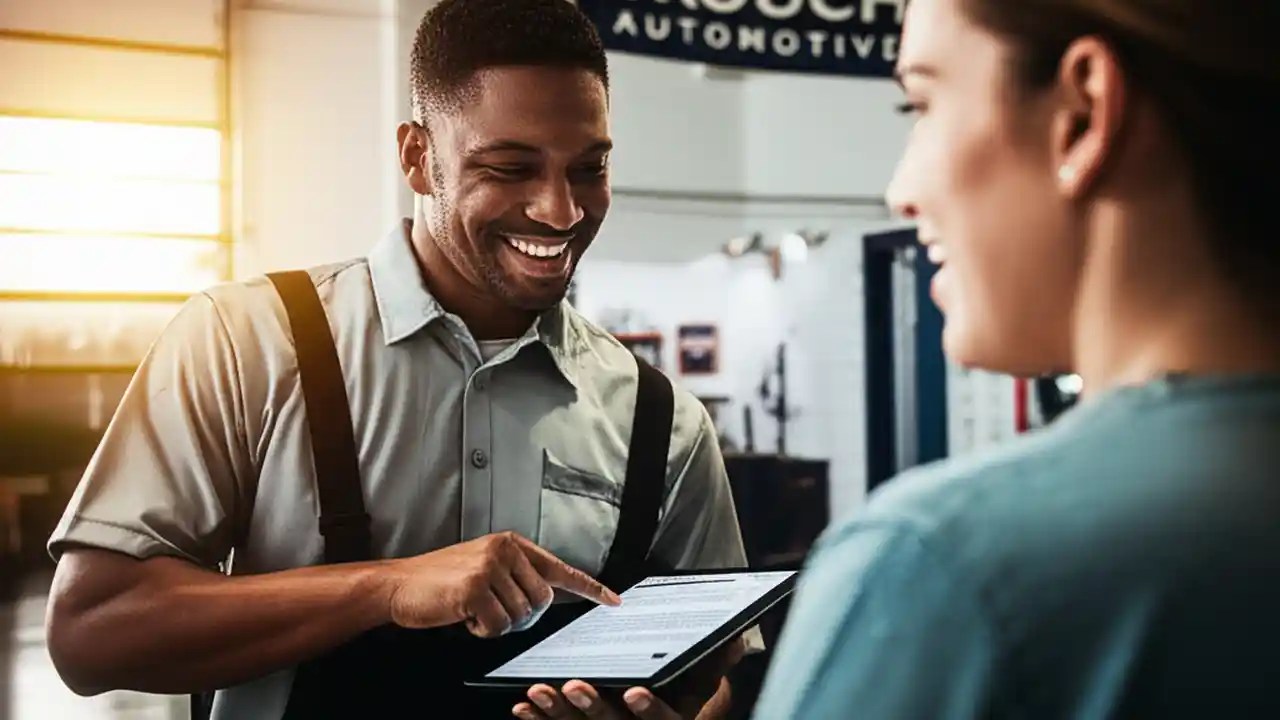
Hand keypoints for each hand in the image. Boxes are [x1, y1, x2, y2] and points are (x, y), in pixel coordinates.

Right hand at [383, 531, 620, 636]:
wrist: (398, 584)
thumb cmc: (440, 580)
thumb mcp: (482, 565)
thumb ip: (515, 574)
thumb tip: (547, 596)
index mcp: (511, 543)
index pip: (559, 568)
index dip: (589, 587)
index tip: (614, 601)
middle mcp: (504, 550)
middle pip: (543, 601)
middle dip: (522, 616)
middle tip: (493, 612)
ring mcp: (489, 568)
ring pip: (521, 616)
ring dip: (498, 624)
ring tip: (474, 610)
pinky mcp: (474, 589)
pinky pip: (498, 627)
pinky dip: (483, 631)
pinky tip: (466, 617)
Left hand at [512, 635, 745, 719]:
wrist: (671, 718)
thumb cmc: (685, 695)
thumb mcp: (705, 683)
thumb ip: (717, 663)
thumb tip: (735, 639)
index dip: (649, 710)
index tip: (634, 692)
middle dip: (592, 707)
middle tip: (574, 685)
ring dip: (558, 712)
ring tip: (539, 691)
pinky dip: (542, 719)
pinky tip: (524, 708)